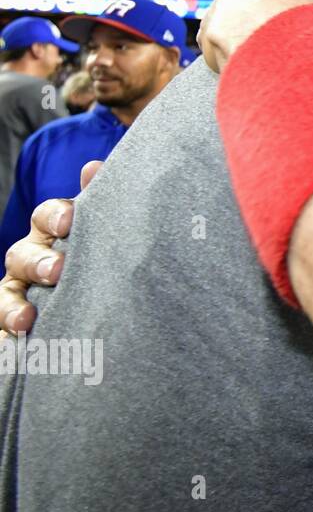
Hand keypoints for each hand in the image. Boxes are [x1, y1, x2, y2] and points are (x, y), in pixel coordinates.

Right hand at [0, 160, 99, 334]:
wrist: (101, 307)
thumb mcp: (104, 233)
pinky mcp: (10, 329)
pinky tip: (12, 344)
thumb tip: (93, 167)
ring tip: (25, 320)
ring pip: (5, 297)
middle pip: (22, 255)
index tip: (70, 220)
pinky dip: (3, 340)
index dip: (56, 216)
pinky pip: (0, 336)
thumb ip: (103, 203)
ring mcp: (17, 295)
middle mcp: (31, 260)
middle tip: (57, 272)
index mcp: (55, 232)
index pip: (48, 217)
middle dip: (38, 262)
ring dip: (12, 307)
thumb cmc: (102, 259)